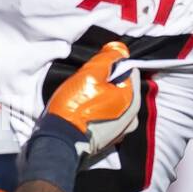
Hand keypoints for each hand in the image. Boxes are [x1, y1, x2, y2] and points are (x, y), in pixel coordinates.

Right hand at [42, 41, 139, 159]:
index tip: (95, 70)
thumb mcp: (89, 75)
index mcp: (132, 100)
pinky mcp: (109, 140)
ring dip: (103, 97)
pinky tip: (86, 113)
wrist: (60, 142)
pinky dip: (100, 113)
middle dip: (107, 83)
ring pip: (115, 103)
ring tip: (85, 99)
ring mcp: (122, 132)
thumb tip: (120, 49)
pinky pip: (109, 118)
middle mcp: (133, 118)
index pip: (129, 70)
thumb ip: (108, 58)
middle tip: (87, 85)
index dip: (111, 65)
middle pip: (122, 88)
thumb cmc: (75, 107)